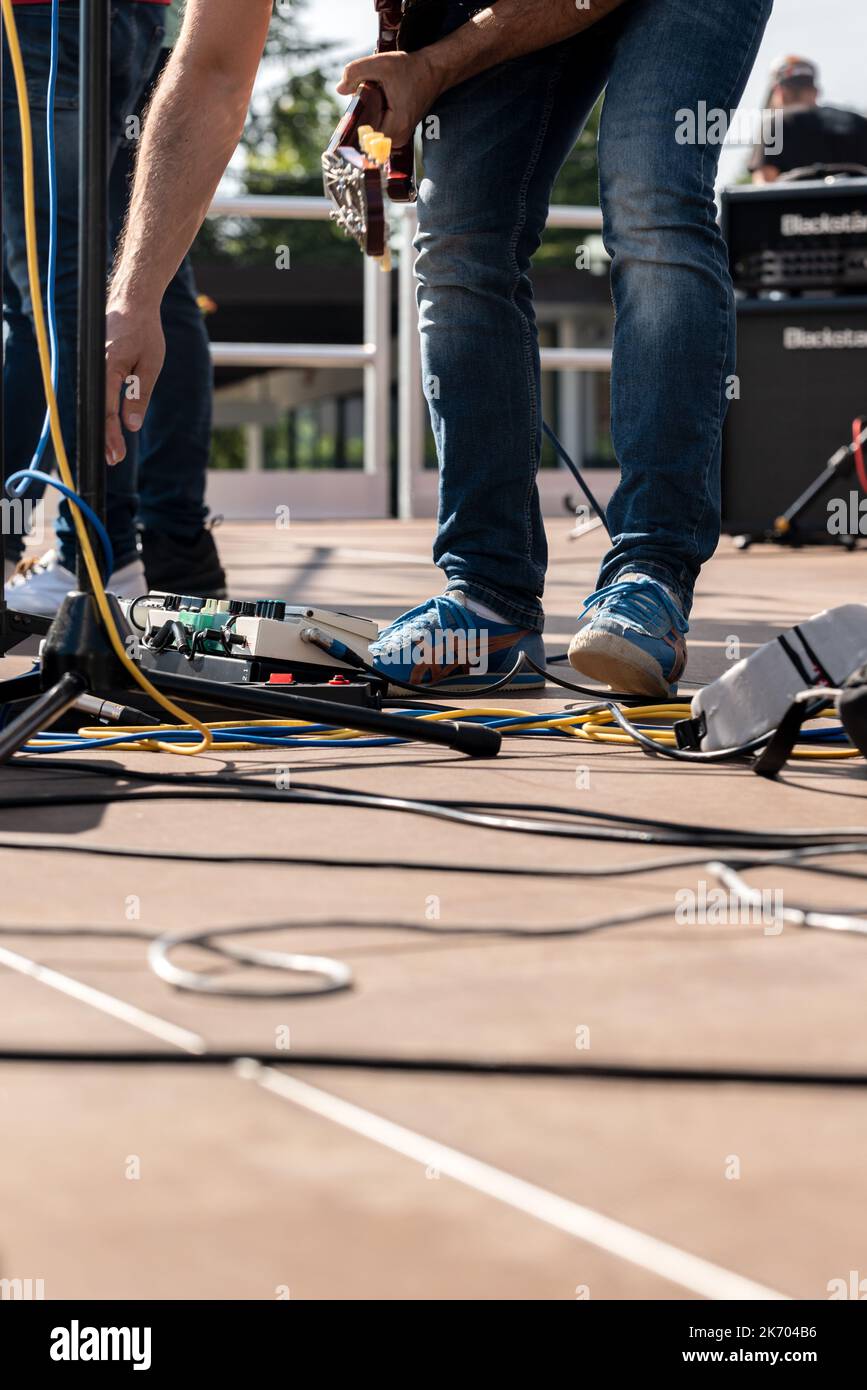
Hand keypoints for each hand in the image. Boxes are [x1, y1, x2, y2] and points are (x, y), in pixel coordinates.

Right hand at [105, 298, 165, 465]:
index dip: (112, 434)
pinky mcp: (96, 367)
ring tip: (114, 450)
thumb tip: (131, 426)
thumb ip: (140, 396)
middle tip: (115, 459)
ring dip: (104, 427)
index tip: (117, 454)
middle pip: (97, 411)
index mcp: (108, 368)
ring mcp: (93, 367)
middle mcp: (95, 368)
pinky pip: (97, 394)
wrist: (131, 303)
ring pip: (95, 404)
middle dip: (106, 436)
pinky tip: (110, 427)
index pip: (108, 410)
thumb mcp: (151, 365)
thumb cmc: (144, 332)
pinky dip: (104, 412)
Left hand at [337, 50, 442, 146]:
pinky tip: (378, 100)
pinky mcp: (397, 135)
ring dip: (366, 114)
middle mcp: (397, 139)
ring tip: (377, 94)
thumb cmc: (409, 68)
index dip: (352, 122)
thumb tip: (340, 89)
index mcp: (396, 128)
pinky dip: (372, 115)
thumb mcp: (381, 63)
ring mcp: (398, 139)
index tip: (351, 108)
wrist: (432, 72)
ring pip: (369, 132)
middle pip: (364, 134)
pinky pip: (376, 130)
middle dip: (360, 114)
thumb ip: (355, 72)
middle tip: (367, 92)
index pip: (363, 137)